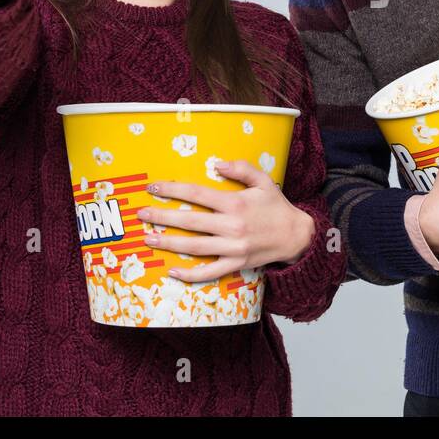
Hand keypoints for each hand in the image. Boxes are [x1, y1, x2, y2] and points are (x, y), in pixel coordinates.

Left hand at [135, 160, 315, 282]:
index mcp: (236, 203)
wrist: (297, 236)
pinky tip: (173, 271)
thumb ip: (241, 168)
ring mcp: (233, 247)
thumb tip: (217, 163)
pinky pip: (210, 272)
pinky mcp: (236, 263)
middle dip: (162, 216)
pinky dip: (190, 274)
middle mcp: (232, 225)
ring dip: (169, 243)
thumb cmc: (277, 206)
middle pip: (190, 221)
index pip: (197, 194)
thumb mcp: (264, 180)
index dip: (173, 190)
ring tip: (148, 239)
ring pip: (194, 247)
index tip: (153, 187)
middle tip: (142, 214)